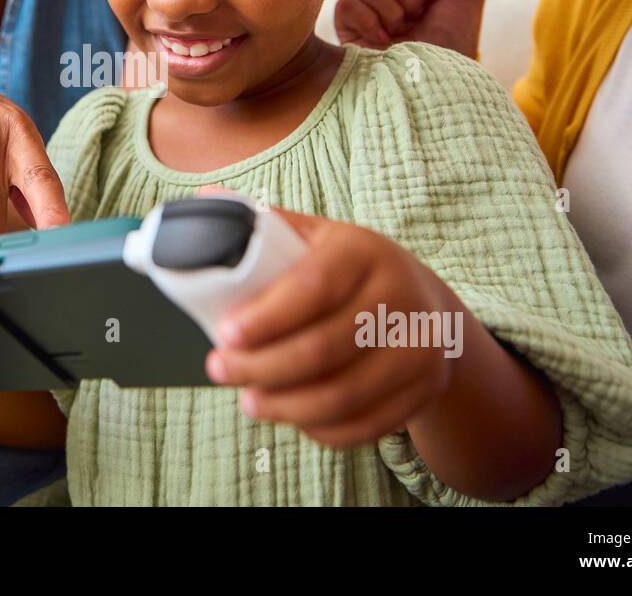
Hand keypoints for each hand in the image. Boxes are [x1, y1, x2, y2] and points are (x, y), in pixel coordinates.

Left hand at [204, 208, 457, 447]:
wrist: (426, 304)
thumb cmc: (350, 269)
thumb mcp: (317, 237)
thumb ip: (265, 225)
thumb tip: (205, 201)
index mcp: (364, 250)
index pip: (312, 286)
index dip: (265, 317)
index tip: (223, 335)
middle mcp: (400, 295)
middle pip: (323, 347)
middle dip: (261, 367)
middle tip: (219, 370)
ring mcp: (420, 346)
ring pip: (343, 394)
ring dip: (286, 405)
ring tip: (248, 400)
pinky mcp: (425, 387)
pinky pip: (368, 424)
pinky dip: (323, 429)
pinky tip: (294, 418)